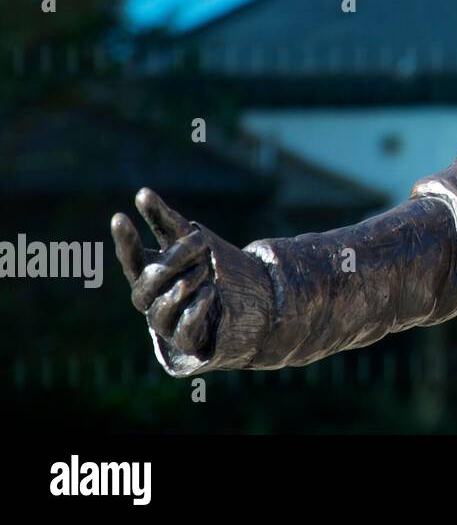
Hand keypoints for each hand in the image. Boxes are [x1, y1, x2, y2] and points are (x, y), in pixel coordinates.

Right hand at [111, 188, 219, 359]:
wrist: (257, 304)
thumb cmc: (218, 269)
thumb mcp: (197, 241)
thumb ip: (171, 223)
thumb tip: (141, 193)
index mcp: (153, 277)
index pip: (132, 260)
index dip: (125, 241)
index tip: (120, 215)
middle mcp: (155, 302)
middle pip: (146, 284)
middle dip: (172, 261)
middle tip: (201, 242)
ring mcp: (170, 325)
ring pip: (161, 309)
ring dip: (182, 286)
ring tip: (206, 271)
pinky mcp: (190, 343)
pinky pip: (183, 331)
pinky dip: (194, 310)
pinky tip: (210, 293)